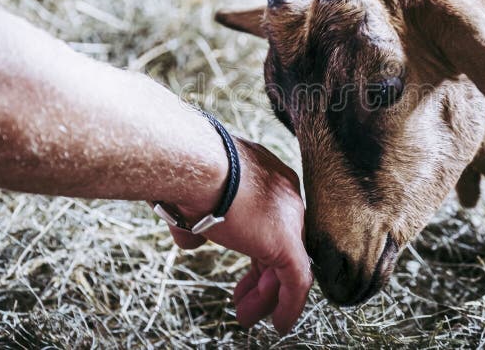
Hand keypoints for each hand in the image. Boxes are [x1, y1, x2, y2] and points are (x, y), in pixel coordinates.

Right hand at [168, 137, 311, 334]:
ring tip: (246, 316)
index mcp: (266, 178)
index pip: (270, 222)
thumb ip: (198, 220)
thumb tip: (190, 239)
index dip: (256, 251)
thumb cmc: (187, 169)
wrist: (195, 161)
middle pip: (281, 244)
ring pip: (289, 266)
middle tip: (243, 300)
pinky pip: (296, 282)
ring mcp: (289, 218)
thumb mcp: (194, 195)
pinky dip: (289, 305)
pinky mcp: (287, 242)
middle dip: (261, 276)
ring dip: (268, 296)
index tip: (244, 271)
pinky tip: (278, 323)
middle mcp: (285, 195)